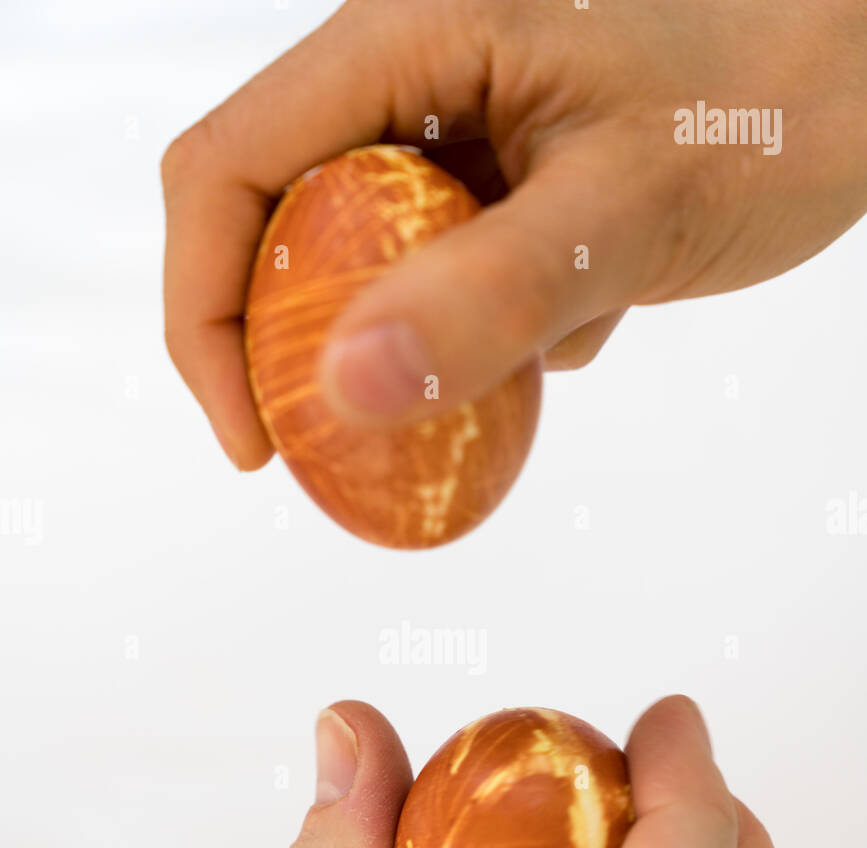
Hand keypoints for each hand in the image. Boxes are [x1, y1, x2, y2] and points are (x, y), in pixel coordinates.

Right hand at [161, 0, 866, 467]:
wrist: (851, 92)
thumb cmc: (763, 111)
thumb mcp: (623, 210)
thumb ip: (489, 293)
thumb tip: (342, 389)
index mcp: (399, 43)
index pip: (226, 172)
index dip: (203, 316)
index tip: (256, 441)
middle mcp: (402, 84)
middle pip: (270, 229)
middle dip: (300, 350)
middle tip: (358, 443)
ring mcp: (445, 139)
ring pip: (354, 269)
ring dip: (403, 353)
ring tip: (508, 371)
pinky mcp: (492, 190)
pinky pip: (433, 283)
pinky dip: (479, 339)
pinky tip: (579, 328)